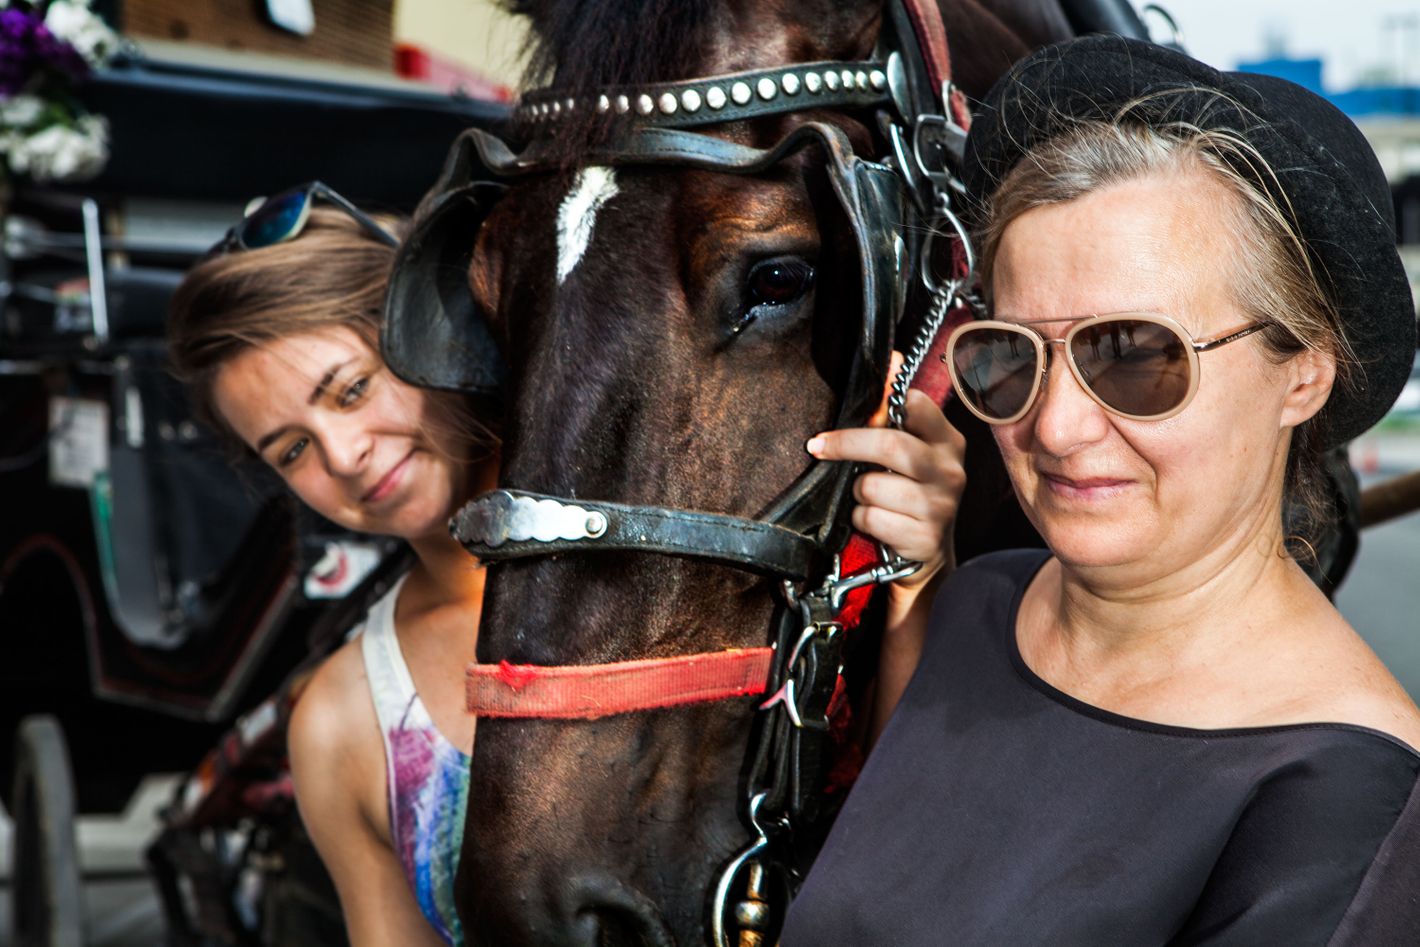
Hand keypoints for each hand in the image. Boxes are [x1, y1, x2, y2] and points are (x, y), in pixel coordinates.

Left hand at [804, 385, 965, 598]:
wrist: (927, 556)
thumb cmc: (909, 493)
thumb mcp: (909, 453)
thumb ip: (894, 415)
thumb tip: (889, 359)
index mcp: (948, 440)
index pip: (915, 404)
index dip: (879, 404)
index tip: (854, 410)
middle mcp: (950, 470)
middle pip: (889, 444)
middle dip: (846, 444)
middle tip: (817, 446)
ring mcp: (940, 505)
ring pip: (872, 485)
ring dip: (856, 491)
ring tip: (866, 496)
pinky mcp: (924, 536)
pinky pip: (871, 517)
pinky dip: (862, 519)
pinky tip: (875, 521)